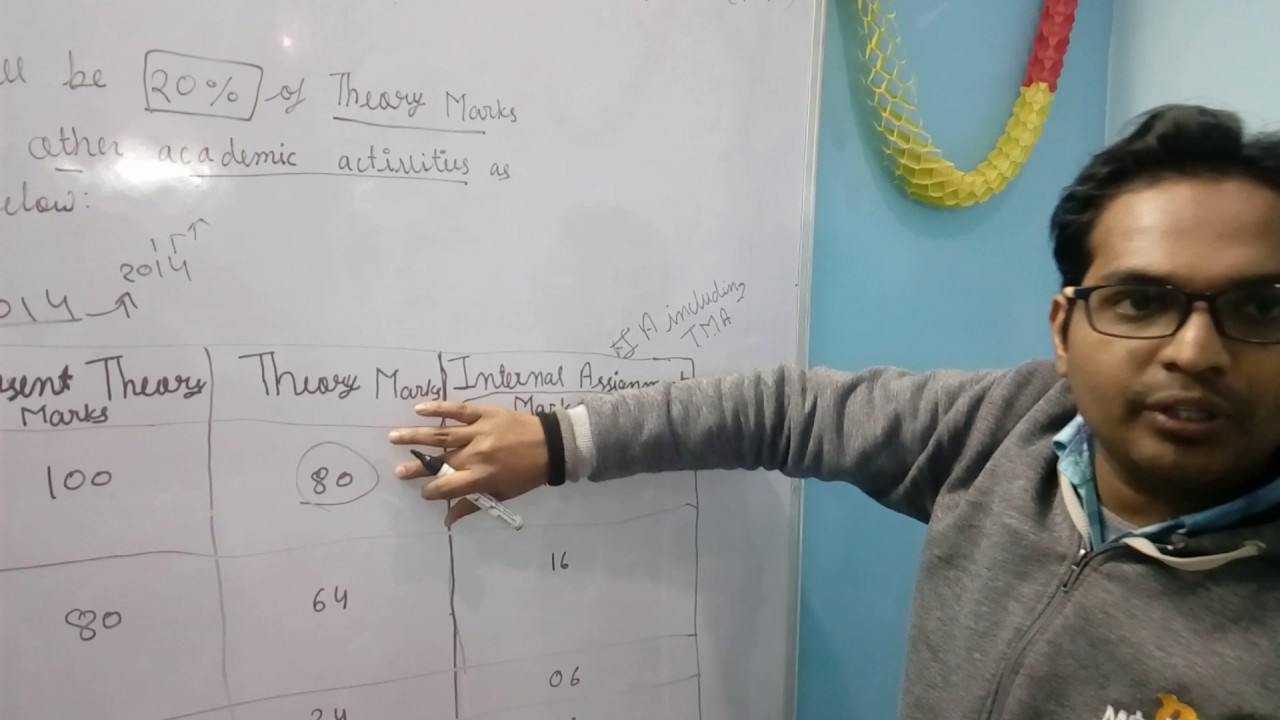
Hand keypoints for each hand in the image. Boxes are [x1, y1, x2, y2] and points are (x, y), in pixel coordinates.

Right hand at [388, 401, 549, 527]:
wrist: (552, 445)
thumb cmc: (527, 473)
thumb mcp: (504, 493)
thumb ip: (474, 504)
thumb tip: (448, 519)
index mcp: (481, 476)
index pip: (447, 487)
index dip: (432, 492)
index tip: (424, 491)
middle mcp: (476, 454)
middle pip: (439, 462)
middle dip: (416, 468)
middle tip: (398, 471)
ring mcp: (478, 432)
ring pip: (441, 435)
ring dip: (415, 436)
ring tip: (394, 437)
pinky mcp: (484, 413)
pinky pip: (457, 410)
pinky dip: (438, 408)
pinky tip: (419, 409)